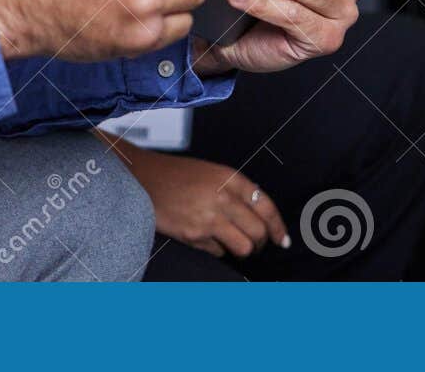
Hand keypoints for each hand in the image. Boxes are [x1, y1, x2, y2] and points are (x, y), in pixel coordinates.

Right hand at [117, 146, 288, 257]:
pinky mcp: (193, 235)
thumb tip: (259, 215)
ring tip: (234, 245)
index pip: (266, 206)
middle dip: (260, 243)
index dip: (278, 227)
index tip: (283, 239)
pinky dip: (217, 249)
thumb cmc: (174, 175)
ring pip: (243, 246)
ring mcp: (208, 217)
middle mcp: (222, 197)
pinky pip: (218, 251)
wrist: (141, 177)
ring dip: (242, 250)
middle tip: (255, 244)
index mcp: (229, 178)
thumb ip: (235, 191)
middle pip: (258, 231)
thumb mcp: (210, 173)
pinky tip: (207, 238)